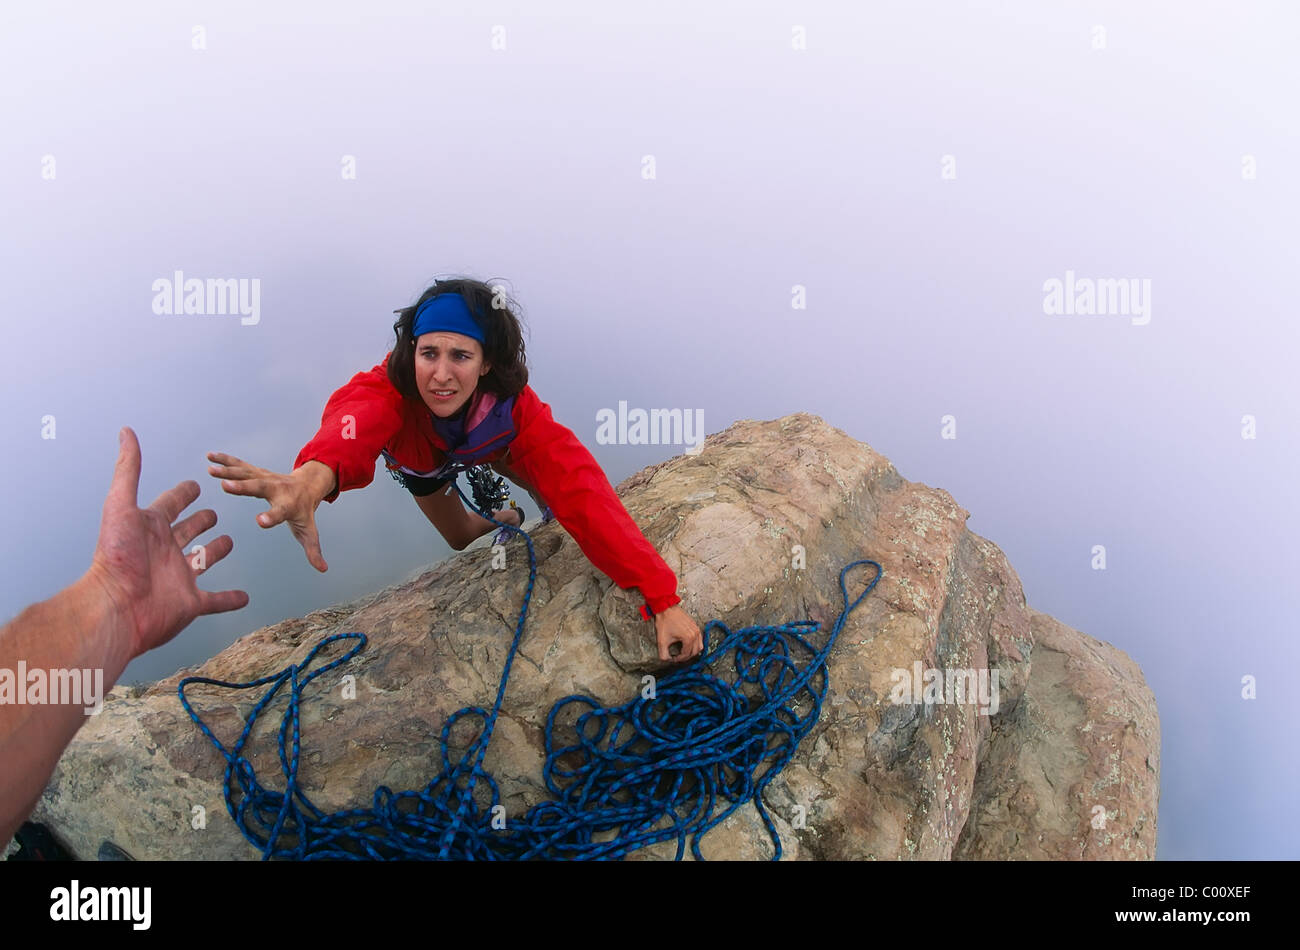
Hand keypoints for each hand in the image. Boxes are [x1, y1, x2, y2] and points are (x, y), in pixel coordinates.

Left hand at [85, 427, 248, 660]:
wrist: (116, 607)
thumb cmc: (116, 556)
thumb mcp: (121, 505)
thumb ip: (128, 469)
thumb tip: (125, 431)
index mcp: (150, 527)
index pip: (170, 504)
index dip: (183, 494)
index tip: (194, 485)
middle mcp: (165, 550)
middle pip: (188, 530)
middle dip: (200, 521)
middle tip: (212, 513)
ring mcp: (179, 577)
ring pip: (203, 560)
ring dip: (215, 552)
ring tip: (229, 543)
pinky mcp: (190, 603)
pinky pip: (215, 600)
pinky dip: (229, 599)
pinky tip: (243, 597)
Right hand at [207, 451, 329, 571]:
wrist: (308, 484)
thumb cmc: (305, 512)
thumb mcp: (309, 532)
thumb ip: (314, 550)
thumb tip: (323, 569)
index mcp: (288, 505)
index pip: (280, 512)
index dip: (271, 517)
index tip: (259, 521)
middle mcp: (277, 489)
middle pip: (259, 488)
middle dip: (243, 488)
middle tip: (225, 486)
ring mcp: (266, 478)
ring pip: (246, 473)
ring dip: (228, 471)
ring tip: (210, 470)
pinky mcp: (257, 472)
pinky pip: (239, 466)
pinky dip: (225, 460)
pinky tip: (210, 457)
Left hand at [655, 605, 703, 663]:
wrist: (666, 608)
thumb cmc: (665, 622)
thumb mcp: (662, 641)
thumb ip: (663, 654)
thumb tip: (667, 660)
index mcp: (688, 638)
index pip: (686, 654)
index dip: (679, 659)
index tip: (673, 658)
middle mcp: (695, 634)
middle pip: (694, 652)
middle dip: (686, 657)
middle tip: (678, 657)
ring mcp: (697, 629)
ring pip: (699, 646)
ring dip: (692, 651)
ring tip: (683, 652)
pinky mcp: (696, 626)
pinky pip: (700, 639)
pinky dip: (695, 644)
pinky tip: (687, 644)